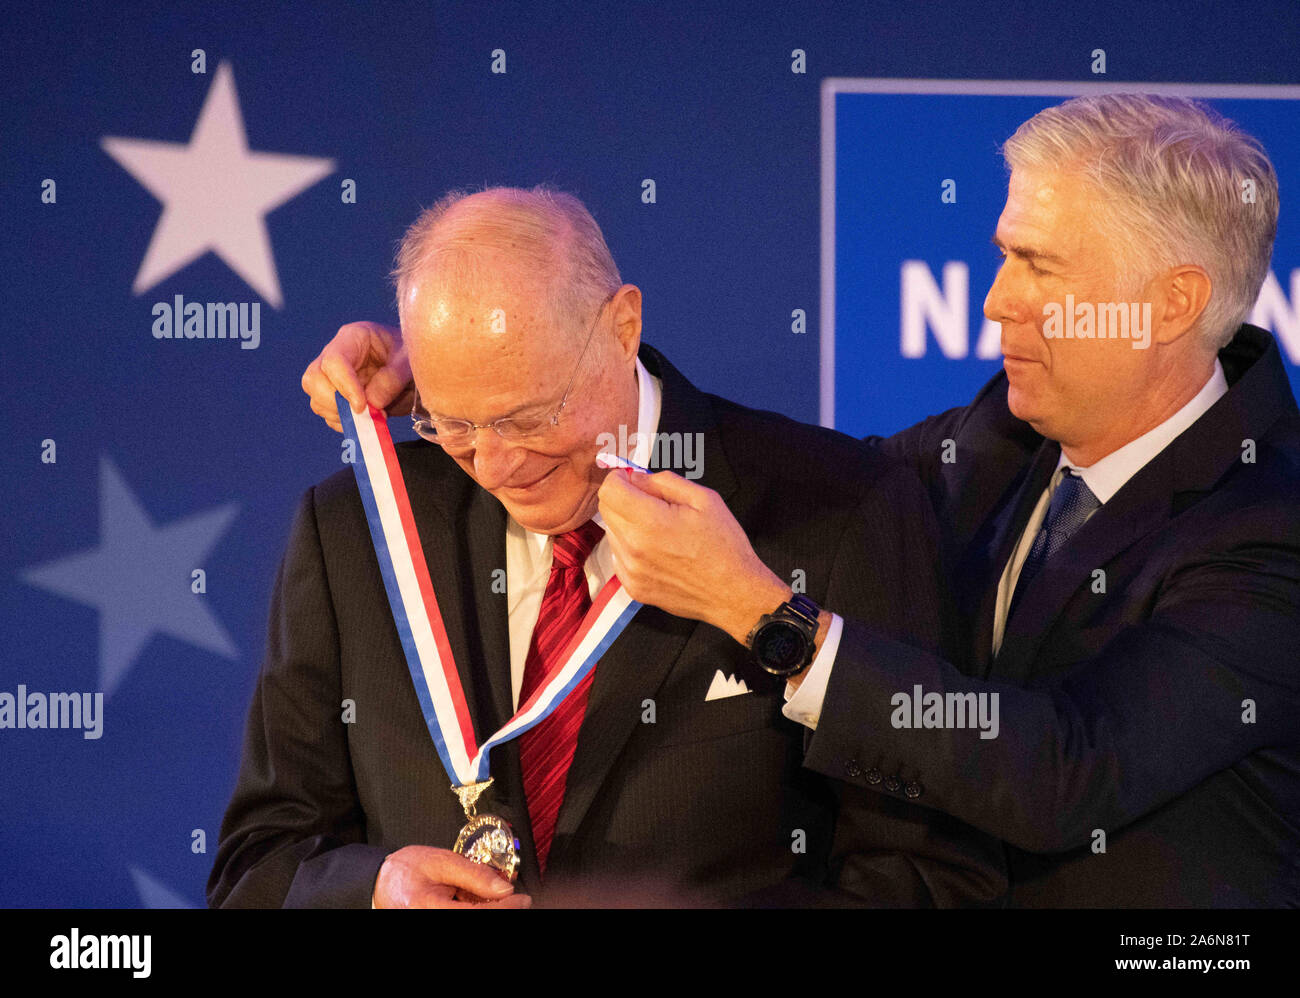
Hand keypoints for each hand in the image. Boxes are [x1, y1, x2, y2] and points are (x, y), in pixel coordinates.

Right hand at [301, 321, 413, 431]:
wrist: (414, 370)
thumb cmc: (411, 356)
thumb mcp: (409, 361)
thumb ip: (393, 379)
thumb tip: (372, 402)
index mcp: (353, 338)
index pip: (333, 361)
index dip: (344, 385)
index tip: (362, 406)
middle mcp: (336, 356)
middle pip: (313, 380)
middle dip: (334, 402)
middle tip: (363, 414)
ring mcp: (332, 378)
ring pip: (317, 400)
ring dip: (340, 415)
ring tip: (371, 417)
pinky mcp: (336, 398)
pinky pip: (328, 415)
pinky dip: (344, 424)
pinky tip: (365, 422)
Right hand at [372, 845, 531, 908]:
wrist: (380, 883)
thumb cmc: (405, 870)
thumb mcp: (441, 861)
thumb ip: (473, 874)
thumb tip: (504, 887)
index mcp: (429, 907)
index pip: (477, 914)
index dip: (505, 908)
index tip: (522, 898)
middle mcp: (430, 922)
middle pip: (476, 921)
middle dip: (501, 911)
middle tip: (517, 900)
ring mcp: (433, 924)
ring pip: (472, 921)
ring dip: (489, 911)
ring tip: (497, 899)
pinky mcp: (436, 923)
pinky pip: (462, 920)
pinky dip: (476, 912)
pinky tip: (481, 903)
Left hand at [597, 469, 790, 644]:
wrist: (733, 593)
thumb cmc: (724, 547)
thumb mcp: (704, 499)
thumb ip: (664, 482)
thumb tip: (637, 478)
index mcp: (650, 522)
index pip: (609, 491)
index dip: (620, 478)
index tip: (633, 479)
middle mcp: (634, 548)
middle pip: (606, 509)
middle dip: (623, 498)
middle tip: (651, 502)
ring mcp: (631, 571)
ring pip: (612, 532)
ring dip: (628, 524)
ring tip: (660, 530)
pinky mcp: (633, 587)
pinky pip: (619, 557)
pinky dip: (632, 548)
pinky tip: (658, 550)